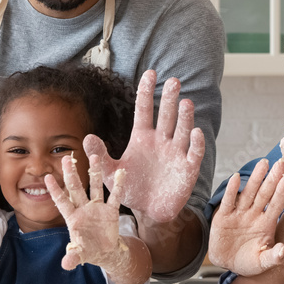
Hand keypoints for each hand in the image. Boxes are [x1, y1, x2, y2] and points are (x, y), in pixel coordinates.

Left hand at [46, 153, 125, 270]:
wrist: (105, 252)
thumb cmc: (88, 251)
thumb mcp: (79, 255)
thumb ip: (73, 257)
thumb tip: (65, 264)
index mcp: (73, 218)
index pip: (62, 201)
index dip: (55, 190)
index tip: (47, 177)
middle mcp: (84, 209)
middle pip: (76, 188)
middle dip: (71, 174)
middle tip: (67, 158)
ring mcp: (97, 208)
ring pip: (95, 187)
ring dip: (95, 172)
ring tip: (95, 156)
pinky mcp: (111, 211)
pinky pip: (115, 196)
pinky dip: (119, 185)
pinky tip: (121, 172)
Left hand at [83, 70, 203, 224]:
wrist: (148, 211)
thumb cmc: (130, 187)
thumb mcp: (111, 172)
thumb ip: (101, 155)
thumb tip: (86, 137)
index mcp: (142, 137)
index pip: (145, 109)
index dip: (147, 91)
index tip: (151, 73)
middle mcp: (161, 140)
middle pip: (166, 115)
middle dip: (169, 98)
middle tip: (173, 81)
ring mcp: (176, 153)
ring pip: (182, 130)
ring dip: (185, 118)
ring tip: (186, 103)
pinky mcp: (188, 168)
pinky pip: (194, 153)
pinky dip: (196, 143)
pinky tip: (196, 132)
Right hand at [209, 159, 283, 276]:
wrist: (227, 264)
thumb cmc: (248, 263)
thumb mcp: (262, 262)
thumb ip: (273, 257)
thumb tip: (283, 251)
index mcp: (266, 224)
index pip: (276, 205)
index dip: (282, 193)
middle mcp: (254, 215)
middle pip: (264, 194)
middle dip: (272, 179)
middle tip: (281, 163)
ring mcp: (239, 214)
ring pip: (248, 193)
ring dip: (255, 179)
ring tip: (263, 164)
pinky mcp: (223, 216)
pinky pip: (229, 202)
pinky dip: (232, 191)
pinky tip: (236, 178)